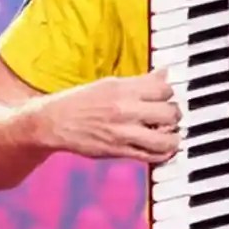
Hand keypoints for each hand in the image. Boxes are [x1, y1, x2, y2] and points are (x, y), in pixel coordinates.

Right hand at [36, 69, 179, 162]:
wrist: (53, 122)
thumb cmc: (82, 101)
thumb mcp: (110, 83)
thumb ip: (141, 81)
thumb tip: (165, 72)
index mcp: (123, 89)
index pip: (165, 88)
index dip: (169, 93)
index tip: (165, 96)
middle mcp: (125, 110)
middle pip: (170, 112)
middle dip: (175, 114)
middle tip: (170, 115)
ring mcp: (123, 133)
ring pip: (166, 138)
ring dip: (174, 137)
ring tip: (170, 133)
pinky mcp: (119, 151)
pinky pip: (152, 156)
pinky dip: (164, 154)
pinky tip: (163, 148)